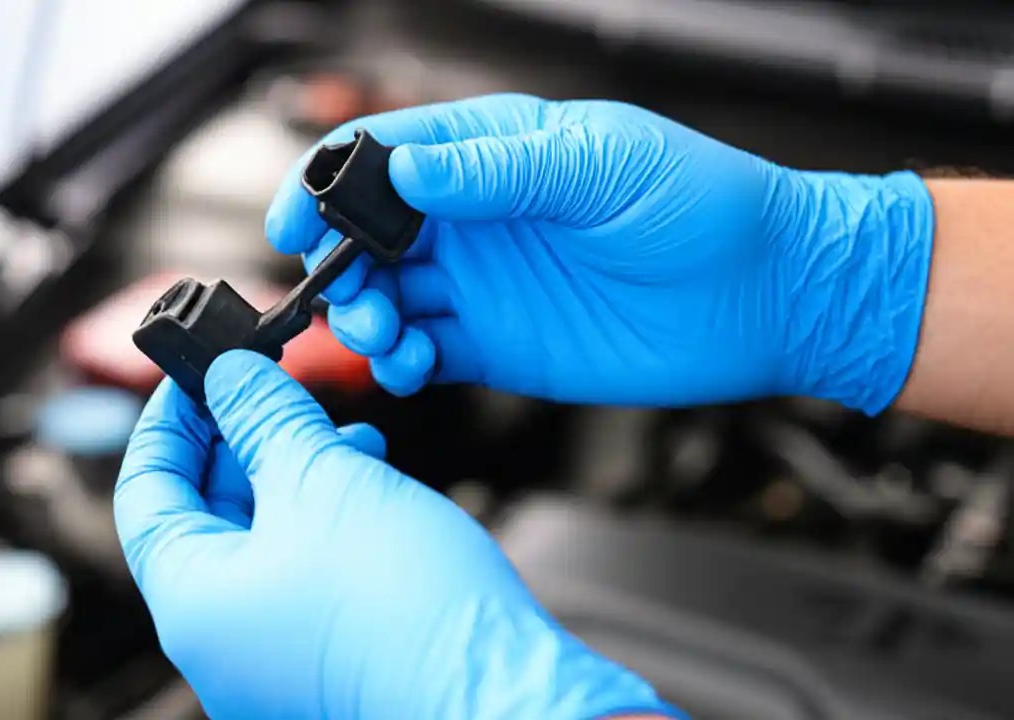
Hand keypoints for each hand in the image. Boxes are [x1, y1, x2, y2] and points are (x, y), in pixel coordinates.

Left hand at [115, 350, 681, 718]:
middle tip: (277, 384)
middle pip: (205, 517)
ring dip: (296, 474)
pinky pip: (304, 577)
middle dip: (244, 440)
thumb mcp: (322, 480)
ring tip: (346, 429)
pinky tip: (373, 480)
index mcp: (191, 603)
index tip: (200, 372)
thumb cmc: (402, 602)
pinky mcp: (327, 665)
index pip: (145, 493)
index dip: (168, 421)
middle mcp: (220, 643)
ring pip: (263, 544)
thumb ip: (264, 418)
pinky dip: (327, 520)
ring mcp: (273, 662)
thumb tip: (230, 377)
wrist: (501, 699)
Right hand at [266, 95, 932, 413]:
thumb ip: (499, 170)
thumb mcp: (602, 165)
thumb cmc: (703, 205)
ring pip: (387, 297)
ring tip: (384, 335)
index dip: (327, 184)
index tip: (295, 220)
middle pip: (368, 235)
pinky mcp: (499, 345)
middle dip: (338, 264)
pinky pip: (425, 353)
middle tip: (348, 297)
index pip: (383, 157)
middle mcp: (477, 218)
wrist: (767, 293)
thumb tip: (409, 173)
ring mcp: (484, 284)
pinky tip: (413, 367)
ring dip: (364, 317)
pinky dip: (401, 363)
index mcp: (493, 153)